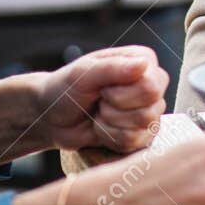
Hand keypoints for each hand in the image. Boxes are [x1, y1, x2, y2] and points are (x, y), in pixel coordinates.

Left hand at [36, 46, 169, 153]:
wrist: (52, 117)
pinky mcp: (142, 132)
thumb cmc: (66, 88)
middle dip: (115, 111)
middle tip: (99, 101)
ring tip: (98, 114)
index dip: (122, 95)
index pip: (151, 86)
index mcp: (142, 60)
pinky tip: (101, 127)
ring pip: (144, 128)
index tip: (101, 89)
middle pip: (151, 110)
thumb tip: (144, 64)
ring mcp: (149, 109)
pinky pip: (136, 144)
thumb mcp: (83, 74)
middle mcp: (151, 83)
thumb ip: (113, 68)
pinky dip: (111, 138)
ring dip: (111, 125)